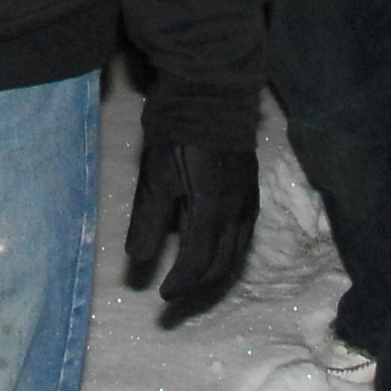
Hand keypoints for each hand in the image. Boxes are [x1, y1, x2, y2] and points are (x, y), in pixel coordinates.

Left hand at [121, 137, 258, 317]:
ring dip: (216, 269)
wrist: (211, 93)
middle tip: (177, 294)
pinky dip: (230, 248)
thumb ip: (147, 222)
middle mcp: (236, 211)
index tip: (164, 297)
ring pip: (238, 249)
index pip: (197, 262)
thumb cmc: (177, 133)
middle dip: (199, 284)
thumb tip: (138, 260)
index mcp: (211, 211)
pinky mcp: (251, 186)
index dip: (181, 283)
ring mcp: (248, 198)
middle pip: (222, 262)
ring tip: (196, 276)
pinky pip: (245, 230)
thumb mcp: (155, 178)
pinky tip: (218, 244)